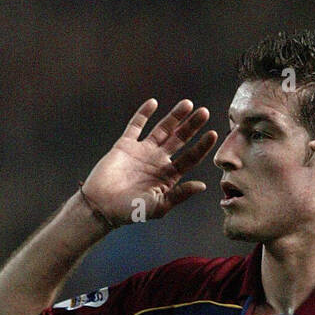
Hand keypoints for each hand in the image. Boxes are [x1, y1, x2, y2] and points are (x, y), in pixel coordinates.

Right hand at [81, 99, 217, 225]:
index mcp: (169, 177)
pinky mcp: (125, 145)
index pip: (190, 158)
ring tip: (188, 103)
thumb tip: (202, 185)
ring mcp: (142, 151)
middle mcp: (158, 162)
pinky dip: (144, 114)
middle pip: (180, 140)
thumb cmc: (131, 212)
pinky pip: (136, 126)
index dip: (202, 146)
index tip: (213, 134)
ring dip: (174, 116)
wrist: (102, 207)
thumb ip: (180, 195)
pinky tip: (154, 103)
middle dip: (192, 126)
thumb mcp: (159, 206)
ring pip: (162, 129)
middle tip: (204, 112)